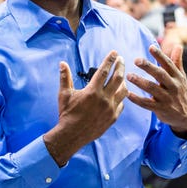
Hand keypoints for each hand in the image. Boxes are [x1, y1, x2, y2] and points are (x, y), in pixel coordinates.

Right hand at [43, 51, 127, 165]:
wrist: (72, 135)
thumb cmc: (67, 114)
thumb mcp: (64, 94)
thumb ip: (65, 77)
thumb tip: (62, 63)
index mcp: (92, 91)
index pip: (104, 71)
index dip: (110, 60)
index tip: (114, 52)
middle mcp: (104, 99)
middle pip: (118, 78)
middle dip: (120, 66)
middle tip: (121, 59)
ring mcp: (110, 109)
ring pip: (124, 91)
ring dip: (123, 81)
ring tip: (121, 76)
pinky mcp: (113, 117)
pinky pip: (121, 104)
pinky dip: (121, 97)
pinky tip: (119, 94)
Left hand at [127, 44, 186, 135]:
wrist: (185, 116)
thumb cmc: (181, 92)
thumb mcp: (182, 77)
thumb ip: (177, 62)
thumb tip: (178, 45)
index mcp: (177, 77)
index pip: (168, 64)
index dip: (160, 55)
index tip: (151, 47)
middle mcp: (173, 86)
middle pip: (160, 75)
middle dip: (148, 67)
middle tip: (136, 60)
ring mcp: (167, 98)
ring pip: (152, 89)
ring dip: (140, 82)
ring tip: (129, 76)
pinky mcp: (161, 109)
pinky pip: (147, 104)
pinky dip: (137, 99)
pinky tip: (128, 94)